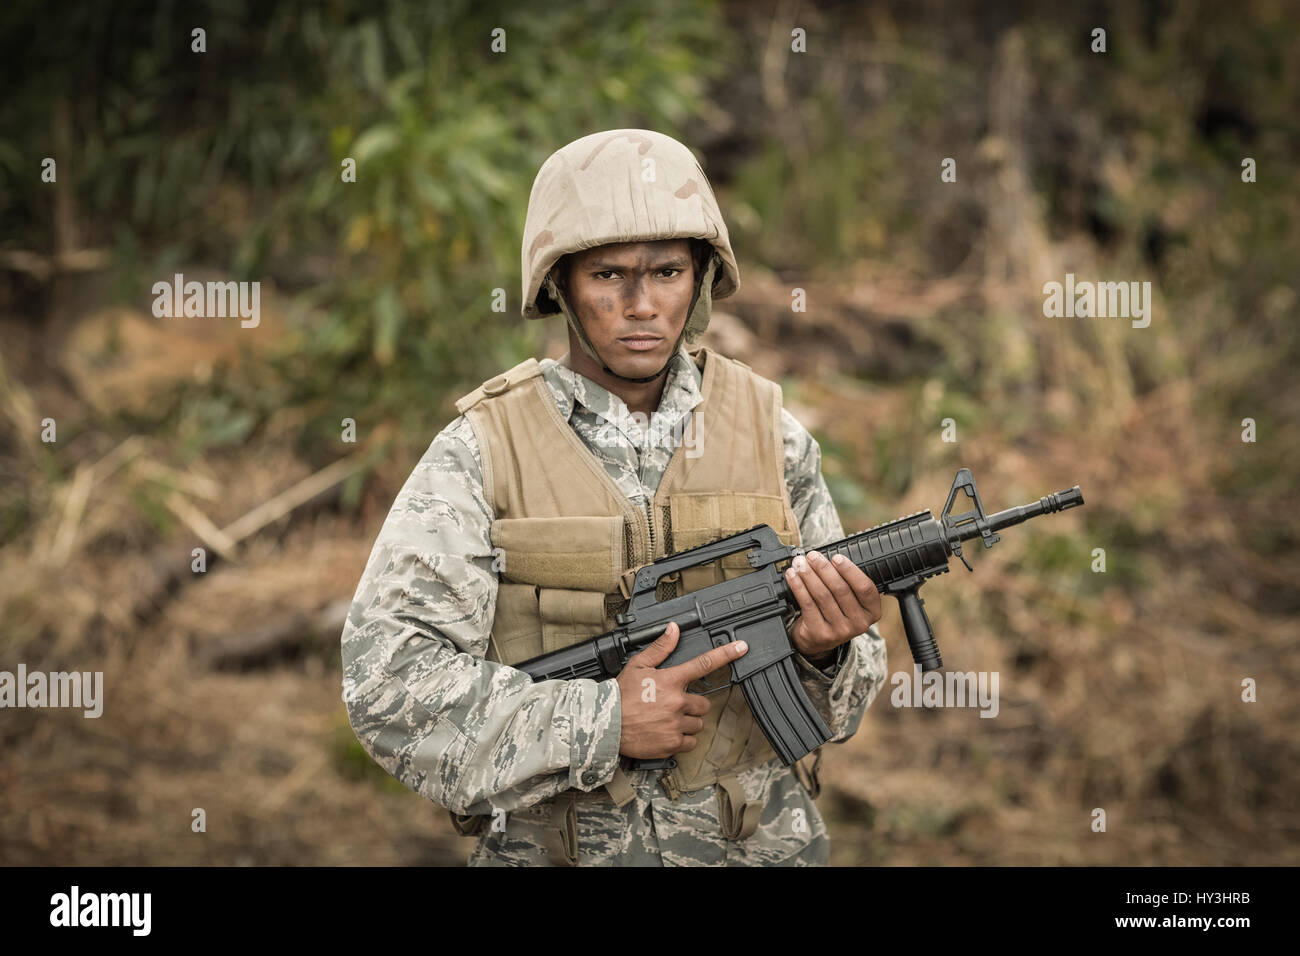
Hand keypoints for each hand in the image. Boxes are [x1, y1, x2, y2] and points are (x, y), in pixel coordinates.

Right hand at [615, 622, 747, 759]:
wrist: (605, 725)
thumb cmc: (619, 695)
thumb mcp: (637, 666)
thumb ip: (660, 648)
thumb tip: (673, 629)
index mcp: (671, 680)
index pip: (704, 664)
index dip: (726, 654)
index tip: (742, 648)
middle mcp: (677, 702)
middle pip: (704, 703)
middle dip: (693, 705)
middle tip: (674, 706)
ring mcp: (676, 724)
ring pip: (698, 723)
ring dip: (687, 722)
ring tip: (667, 720)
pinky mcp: (672, 744)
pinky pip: (691, 742)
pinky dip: (682, 740)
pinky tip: (667, 734)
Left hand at [784, 550, 881, 662]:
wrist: (819, 640)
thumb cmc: (836, 611)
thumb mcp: (850, 600)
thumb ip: (847, 582)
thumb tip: (827, 558)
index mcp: (872, 612)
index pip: (865, 588)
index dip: (850, 570)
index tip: (836, 557)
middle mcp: (859, 623)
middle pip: (840, 589)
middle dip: (823, 568)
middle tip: (812, 556)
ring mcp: (840, 631)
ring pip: (822, 595)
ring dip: (808, 575)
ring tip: (800, 563)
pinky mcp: (820, 633)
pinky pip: (808, 604)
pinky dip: (798, 586)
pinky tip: (793, 576)